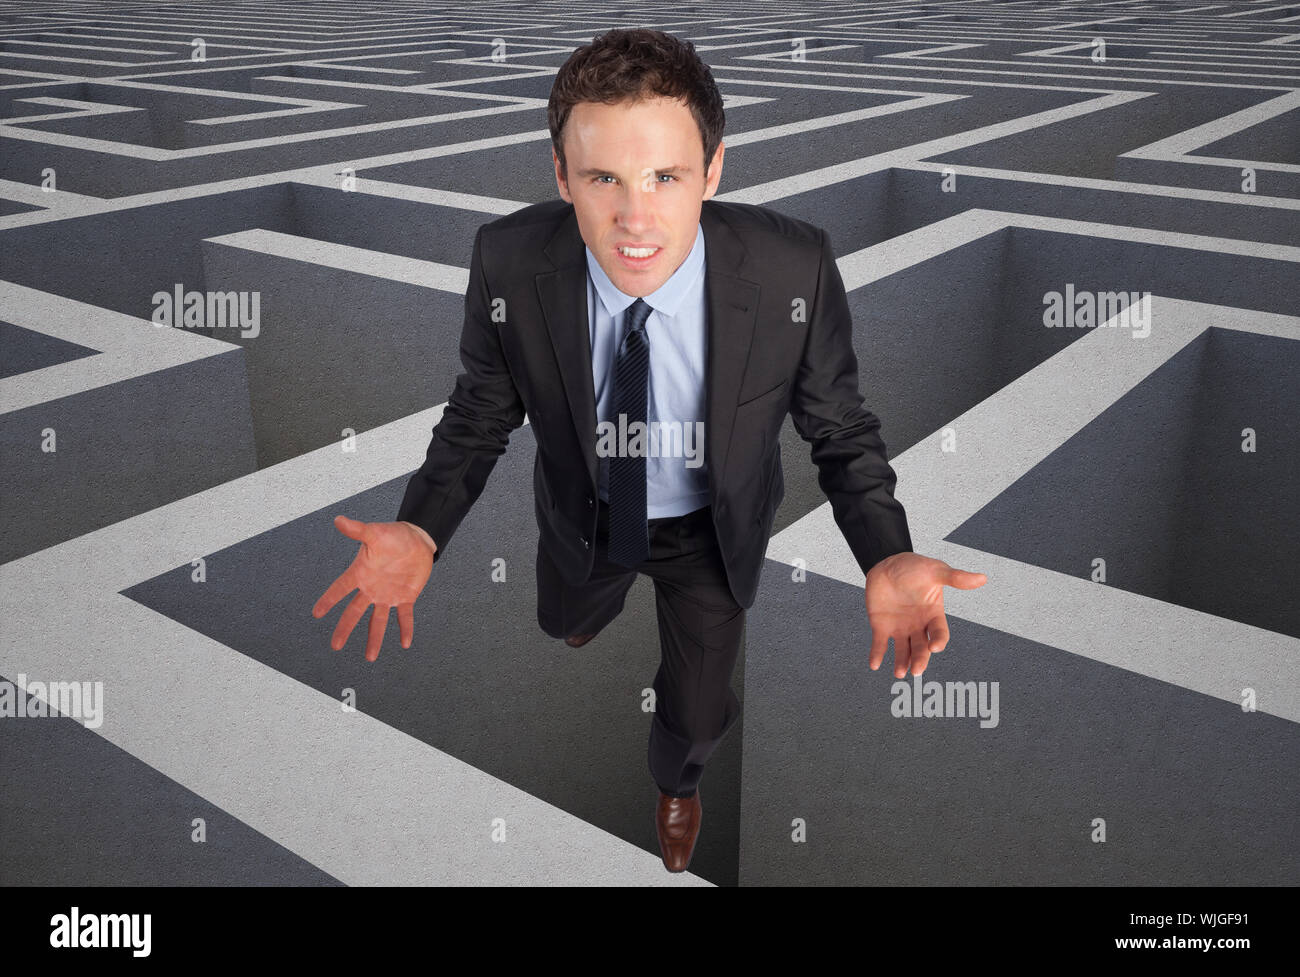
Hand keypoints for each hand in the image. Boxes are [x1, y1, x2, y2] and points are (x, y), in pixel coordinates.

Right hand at [312, 516, 435, 661]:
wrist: (417, 539)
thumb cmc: (393, 535)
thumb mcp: (375, 532)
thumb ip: (357, 530)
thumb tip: (338, 519)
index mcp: (361, 574)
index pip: (340, 589)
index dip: (328, 600)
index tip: (316, 613)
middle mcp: (371, 588)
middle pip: (354, 612)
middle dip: (345, 629)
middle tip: (335, 646)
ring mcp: (388, 595)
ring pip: (378, 621)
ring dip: (374, 638)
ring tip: (370, 658)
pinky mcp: (406, 597)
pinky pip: (404, 617)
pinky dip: (405, 629)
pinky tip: (405, 643)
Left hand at [864, 552, 986, 677]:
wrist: (887, 563)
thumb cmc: (914, 567)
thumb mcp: (935, 571)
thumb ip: (955, 577)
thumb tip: (982, 578)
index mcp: (933, 615)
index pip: (940, 633)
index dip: (939, 641)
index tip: (935, 647)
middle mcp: (918, 625)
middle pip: (921, 647)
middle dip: (920, 659)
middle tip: (916, 671)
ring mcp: (900, 628)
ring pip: (903, 650)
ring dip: (901, 662)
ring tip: (899, 673)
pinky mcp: (881, 626)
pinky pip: (880, 644)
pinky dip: (877, 654)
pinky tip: (874, 665)